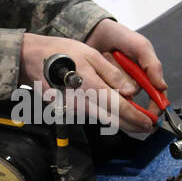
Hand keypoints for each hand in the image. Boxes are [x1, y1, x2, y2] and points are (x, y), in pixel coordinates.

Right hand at [18, 32, 155, 133]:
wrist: (31, 61)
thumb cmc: (61, 53)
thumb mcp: (91, 55)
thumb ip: (112, 74)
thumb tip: (131, 90)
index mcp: (92, 88)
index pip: (121, 108)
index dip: (137, 117)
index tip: (150, 122)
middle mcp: (84, 103)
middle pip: (114, 121)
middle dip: (133, 126)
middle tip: (148, 127)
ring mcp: (76, 109)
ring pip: (104, 120)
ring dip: (122, 122)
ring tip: (137, 121)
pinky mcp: (70, 110)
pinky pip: (93, 115)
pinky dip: (107, 116)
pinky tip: (116, 113)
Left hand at [84, 18, 166, 101]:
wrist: (97, 31)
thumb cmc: (121, 37)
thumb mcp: (141, 46)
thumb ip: (153, 65)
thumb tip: (162, 86)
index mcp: (146, 75)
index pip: (156, 95)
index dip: (155, 106)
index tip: (152, 113)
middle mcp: (132, 82)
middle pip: (134, 94)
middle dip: (127, 79)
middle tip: (120, 60)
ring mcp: (116, 84)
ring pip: (119, 91)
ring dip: (114, 73)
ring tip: (109, 55)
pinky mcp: (103, 85)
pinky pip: (105, 88)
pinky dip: (103, 76)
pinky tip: (102, 60)